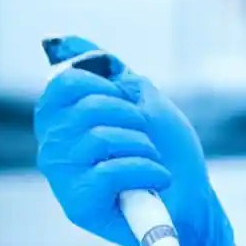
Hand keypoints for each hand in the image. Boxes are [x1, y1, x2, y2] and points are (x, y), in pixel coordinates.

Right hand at [34, 36, 235, 245]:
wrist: (191, 200)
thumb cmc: (167, 152)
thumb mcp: (144, 100)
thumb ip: (110, 73)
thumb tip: (70, 41)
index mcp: (64, 119)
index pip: (65, 82)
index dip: (105, 86)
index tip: (128, 102)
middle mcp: (55, 146)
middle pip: (88, 108)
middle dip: (133, 118)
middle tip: (146, 137)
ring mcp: (63, 176)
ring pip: (102, 138)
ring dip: (144, 148)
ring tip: (152, 162)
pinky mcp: (77, 204)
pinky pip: (111, 171)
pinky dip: (146, 171)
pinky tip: (156, 181)